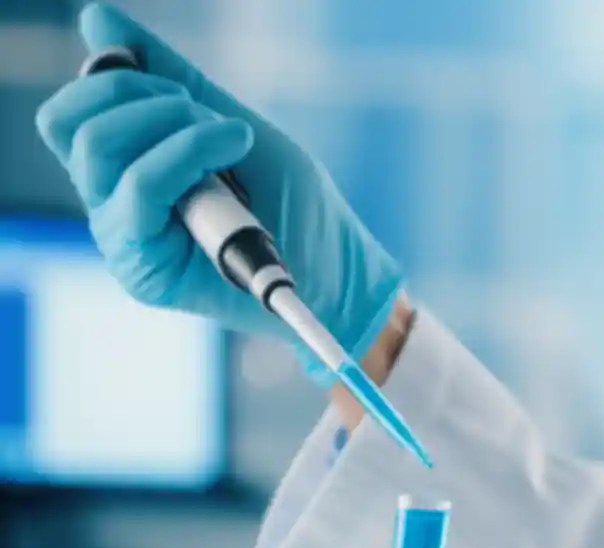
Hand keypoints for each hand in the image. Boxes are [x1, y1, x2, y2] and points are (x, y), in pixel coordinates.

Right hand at [36, 2, 402, 380]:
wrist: (336, 267)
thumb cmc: (291, 202)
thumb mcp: (230, 123)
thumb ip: (170, 78)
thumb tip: (96, 18)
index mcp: (122, 168)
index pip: (72, 111)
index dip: (118, 79)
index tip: (184, 90)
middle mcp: (110, 204)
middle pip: (72, 124)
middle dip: (149, 98)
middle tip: (212, 119)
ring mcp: (123, 238)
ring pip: (100, 149)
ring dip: (177, 126)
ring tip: (233, 143)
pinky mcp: (143, 270)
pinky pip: (141, 190)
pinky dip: (191, 156)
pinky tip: (237, 163)